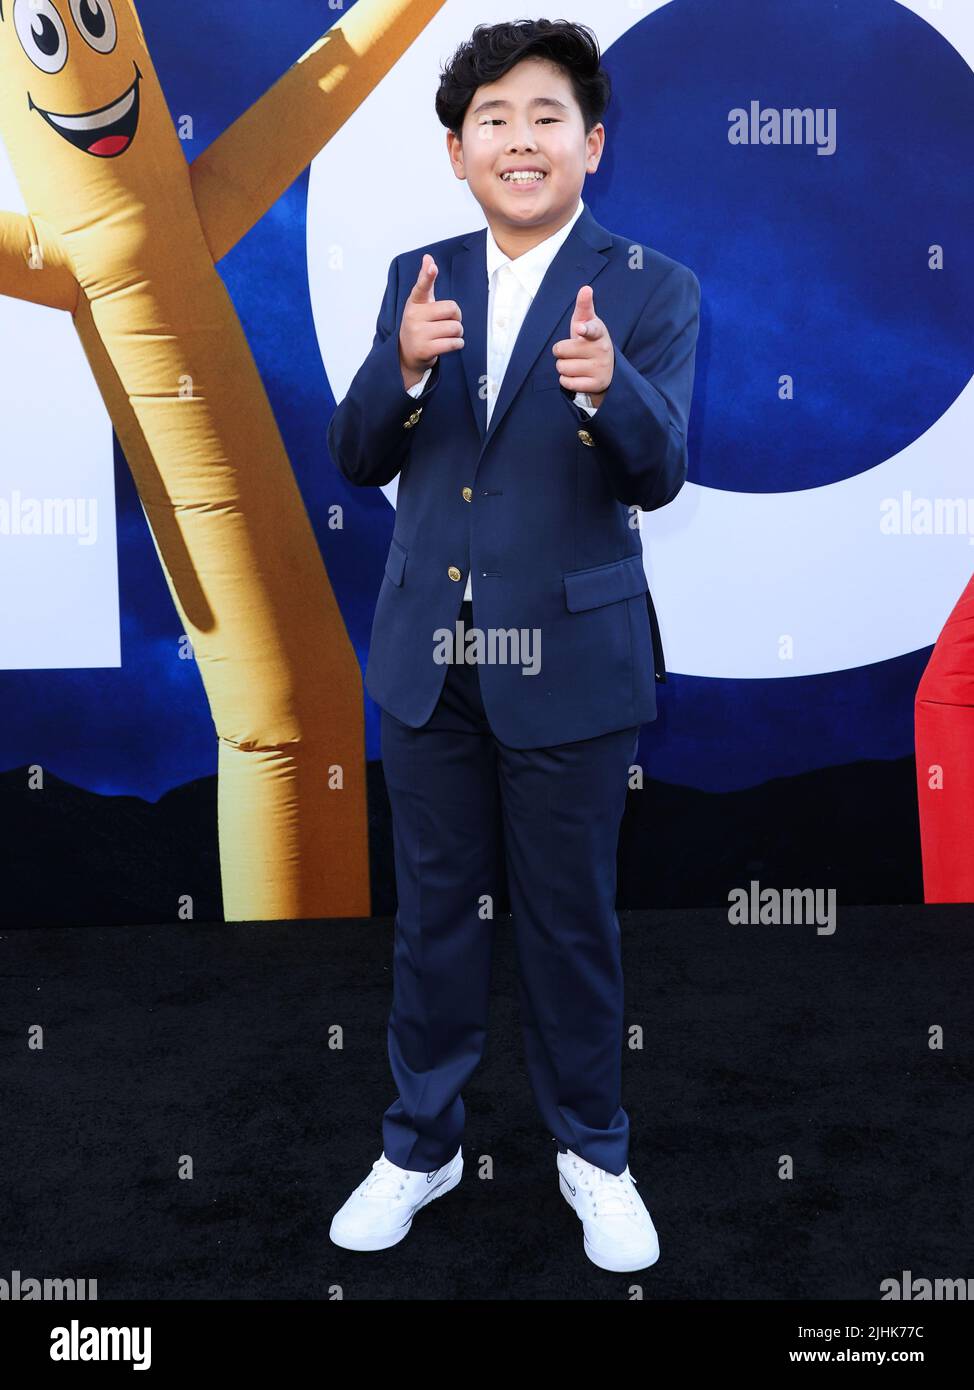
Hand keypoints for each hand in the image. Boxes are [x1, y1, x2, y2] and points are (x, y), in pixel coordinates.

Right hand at [399, 254, 463, 389]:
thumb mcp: (421, 303)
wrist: (406, 354)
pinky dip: (458, 344)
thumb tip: (428, 257)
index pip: (422, 286)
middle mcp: (413, 316)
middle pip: (453, 309)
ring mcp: (418, 333)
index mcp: (414, 302)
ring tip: (447, 335)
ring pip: (455, 328)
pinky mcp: (425, 349)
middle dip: (457, 317)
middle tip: (448, 322)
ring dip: (458, 333)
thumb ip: (426, 282)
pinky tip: (450, 344)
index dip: (427, 276)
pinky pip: (454, 343)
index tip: (432, 266)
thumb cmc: (419, 325)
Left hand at [552, 285, 613, 406]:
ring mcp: (600, 368)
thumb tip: (585, 288)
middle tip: (573, 352)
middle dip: (561, 352)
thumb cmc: (589, 341)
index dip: (585, 329)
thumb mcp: (587, 322)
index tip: (580, 328)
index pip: (591, 329)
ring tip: (577, 364)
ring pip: (562, 368)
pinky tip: (578, 376)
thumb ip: (584, 306)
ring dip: (564, 367)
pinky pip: (567, 383)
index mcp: (598, 332)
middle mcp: (602, 350)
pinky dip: (567, 381)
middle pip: (561, 350)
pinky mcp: (596, 385)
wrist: (605, 369)